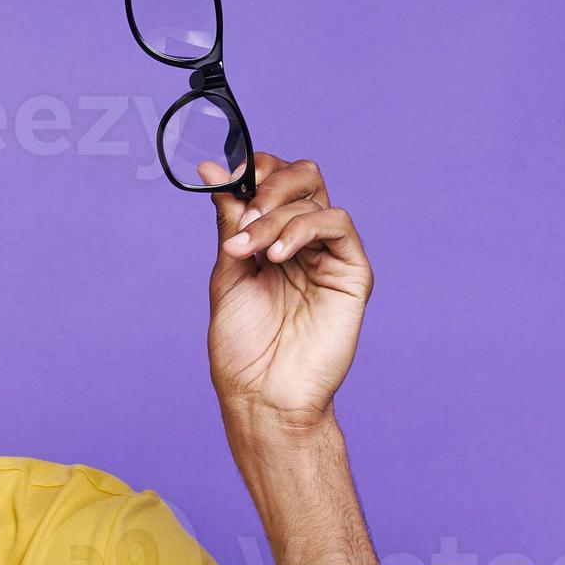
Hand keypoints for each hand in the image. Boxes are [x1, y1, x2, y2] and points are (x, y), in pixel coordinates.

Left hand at [204, 151, 372, 428]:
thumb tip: (213, 169)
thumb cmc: (242, 347)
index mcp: (272, 239)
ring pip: (314, 197)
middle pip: (301, 177)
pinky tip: (275, 257)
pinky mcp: (352, 272)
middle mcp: (304, 241)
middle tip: (243, 212)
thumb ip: (230, 223)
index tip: (221, 174)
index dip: (252, 169)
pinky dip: (302, 229)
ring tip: (249, 250)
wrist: (262, 396)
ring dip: (275, 214)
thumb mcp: (227, 274)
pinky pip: (337, 225)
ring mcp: (329, 255)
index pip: (272, 182)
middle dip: (268, 182)